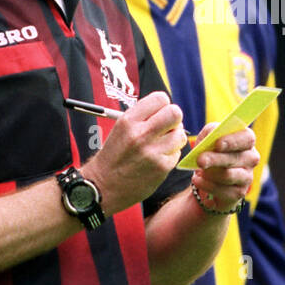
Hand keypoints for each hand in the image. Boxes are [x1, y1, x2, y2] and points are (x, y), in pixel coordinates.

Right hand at [80, 92, 184, 214]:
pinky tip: (158, 159)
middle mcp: (140, 134)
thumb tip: (168, 110)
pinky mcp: (161, 167)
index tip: (160, 114)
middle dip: (174, 119)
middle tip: (168, 127)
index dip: (164, 106)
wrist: (104, 186)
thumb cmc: (114, 155)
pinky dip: (171, 155)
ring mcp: (152, 151)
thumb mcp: (121, 128)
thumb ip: (143, 117)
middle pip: (175, 113)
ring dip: (175, 138)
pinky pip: (177, 153)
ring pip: (180, 134)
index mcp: (128, 120)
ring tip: (162, 145)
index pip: (160, 99)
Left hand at [188, 123, 259, 213]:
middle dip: (216, 159)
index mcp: (246, 140)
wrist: (211, 175)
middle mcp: (251, 158)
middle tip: (200, 160)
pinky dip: (206, 185)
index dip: (233, 141)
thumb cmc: (212, 150)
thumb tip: (208, 139)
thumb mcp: (208, 138)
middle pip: (236, 158)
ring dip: (210, 173)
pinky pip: (222, 190)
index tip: (217, 144)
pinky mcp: (239, 192)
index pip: (247, 138)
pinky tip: (197, 180)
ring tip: (197, 171)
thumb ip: (209, 134)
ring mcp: (247, 176)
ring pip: (228, 175)